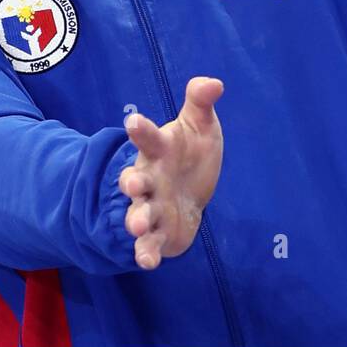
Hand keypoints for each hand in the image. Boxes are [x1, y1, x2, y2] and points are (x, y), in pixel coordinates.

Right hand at [118, 76, 224, 269]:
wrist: (192, 188)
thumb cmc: (191, 151)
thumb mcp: (200, 123)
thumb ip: (201, 101)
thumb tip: (215, 83)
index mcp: (158, 150)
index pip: (147, 137)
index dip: (141, 129)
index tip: (133, 121)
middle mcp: (149, 178)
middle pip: (135, 179)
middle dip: (132, 181)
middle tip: (132, 182)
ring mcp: (152, 206)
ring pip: (138, 213)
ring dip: (136, 219)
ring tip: (137, 225)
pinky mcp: (160, 233)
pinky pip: (150, 244)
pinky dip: (146, 253)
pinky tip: (148, 263)